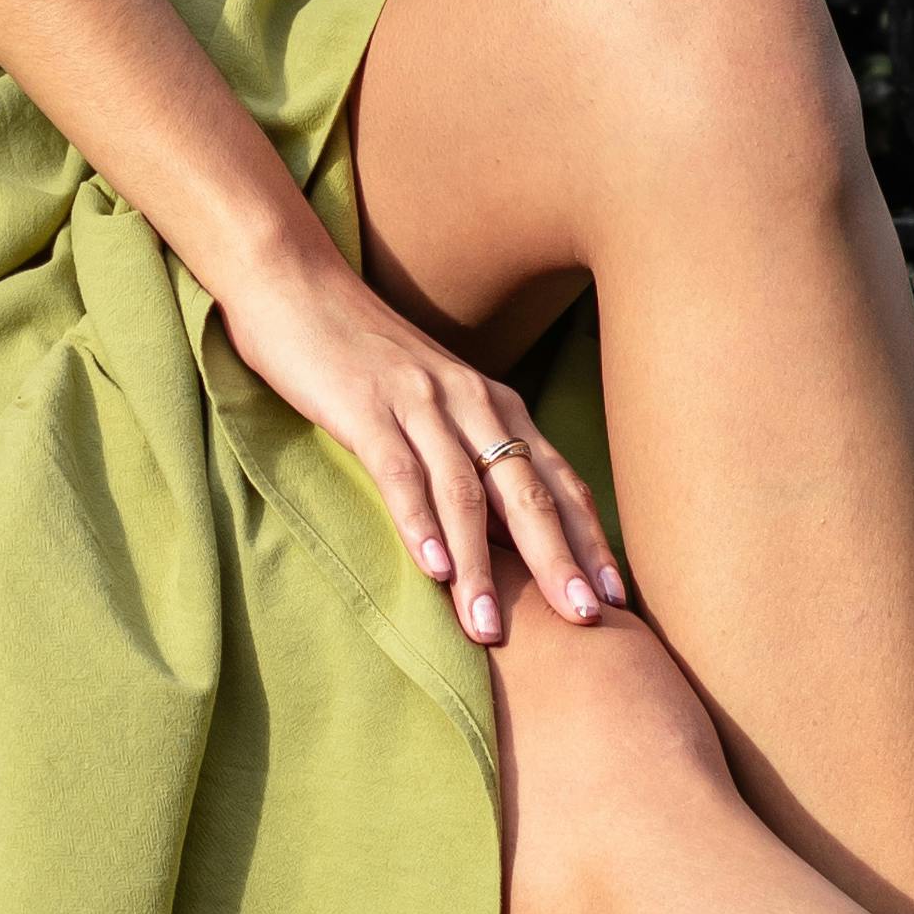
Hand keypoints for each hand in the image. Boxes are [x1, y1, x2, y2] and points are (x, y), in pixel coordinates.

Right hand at [202, 235, 625, 647]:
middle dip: (559, 560)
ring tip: (489, 627)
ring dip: (481, 566)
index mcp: (495, 404)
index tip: (616, 599)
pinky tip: (433, 570)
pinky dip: (419, 523)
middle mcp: (471, 401)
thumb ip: (469, 453)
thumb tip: (504, 532)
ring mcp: (419, 403)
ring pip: (465, 493)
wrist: (297, 285)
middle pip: (527, 492)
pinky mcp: (365, 407)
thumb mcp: (435, 401)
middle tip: (586, 620)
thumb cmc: (366, 355)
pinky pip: (400, 472)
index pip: (558, 480)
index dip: (588, 539)